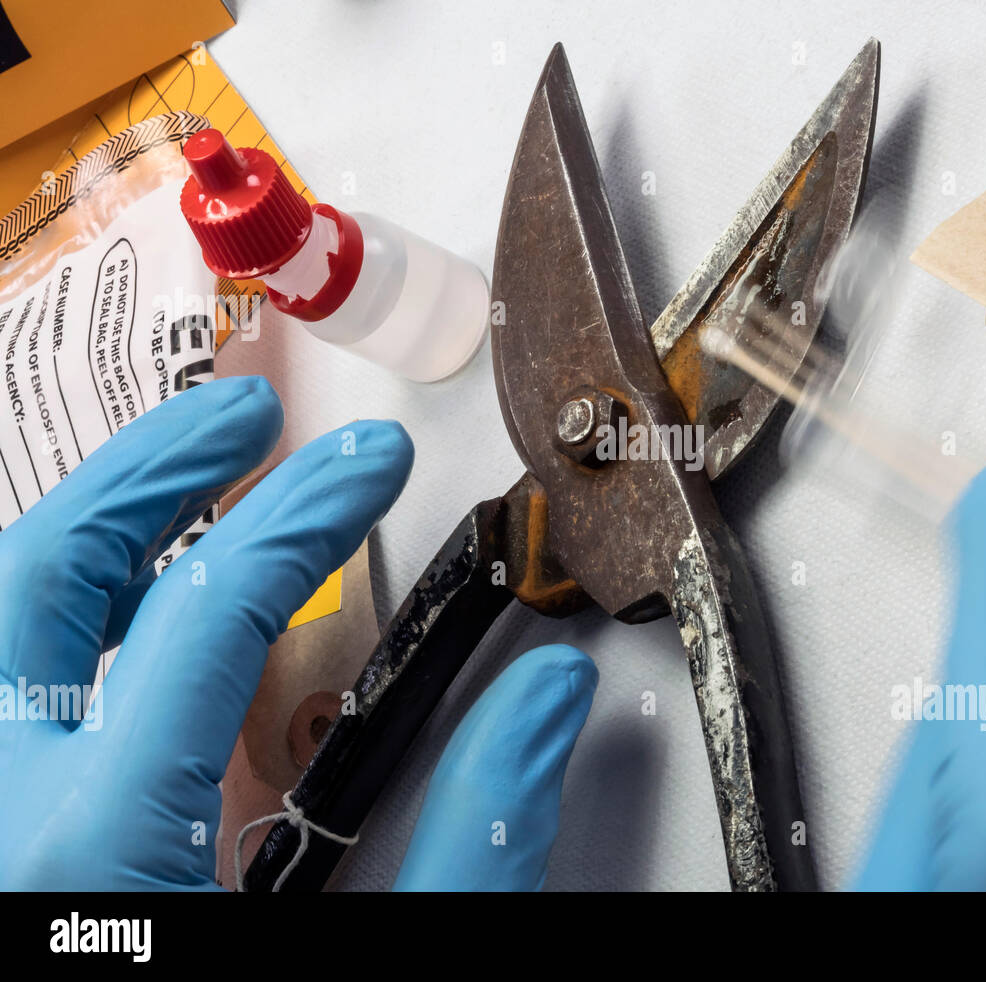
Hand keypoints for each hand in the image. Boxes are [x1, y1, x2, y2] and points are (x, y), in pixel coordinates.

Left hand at [0, 377, 595, 890]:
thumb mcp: (381, 962)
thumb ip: (474, 834)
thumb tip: (547, 696)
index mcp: (92, 866)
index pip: (201, 622)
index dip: (301, 519)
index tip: (369, 470)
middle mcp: (0, 840)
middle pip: (33, 591)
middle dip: (146, 479)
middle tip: (240, 421)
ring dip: (84, 536)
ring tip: (170, 478)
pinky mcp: (6, 859)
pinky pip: (6, 709)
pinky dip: (66, 635)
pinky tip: (126, 626)